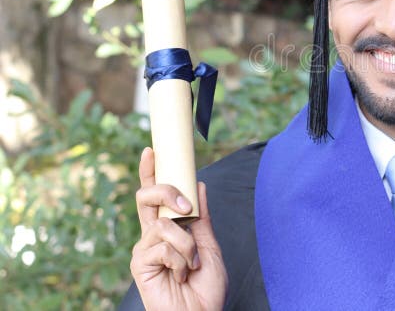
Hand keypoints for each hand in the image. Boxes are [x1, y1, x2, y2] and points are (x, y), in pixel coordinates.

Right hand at [130, 147, 227, 309]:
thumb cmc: (205, 288)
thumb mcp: (210, 246)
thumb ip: (202, 218)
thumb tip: (199, 184)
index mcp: (169, 228)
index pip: (156, 196)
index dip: (151, 172)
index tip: (151, 150)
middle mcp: (153, 235)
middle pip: (147, 197)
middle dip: (167, 192)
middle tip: (187, 209)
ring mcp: (145, 248)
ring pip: (163, 224)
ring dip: (186, 244)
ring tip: (192, 264)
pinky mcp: (140, 263)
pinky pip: (161, 245)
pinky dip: (180, 259)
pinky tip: (181, 274)